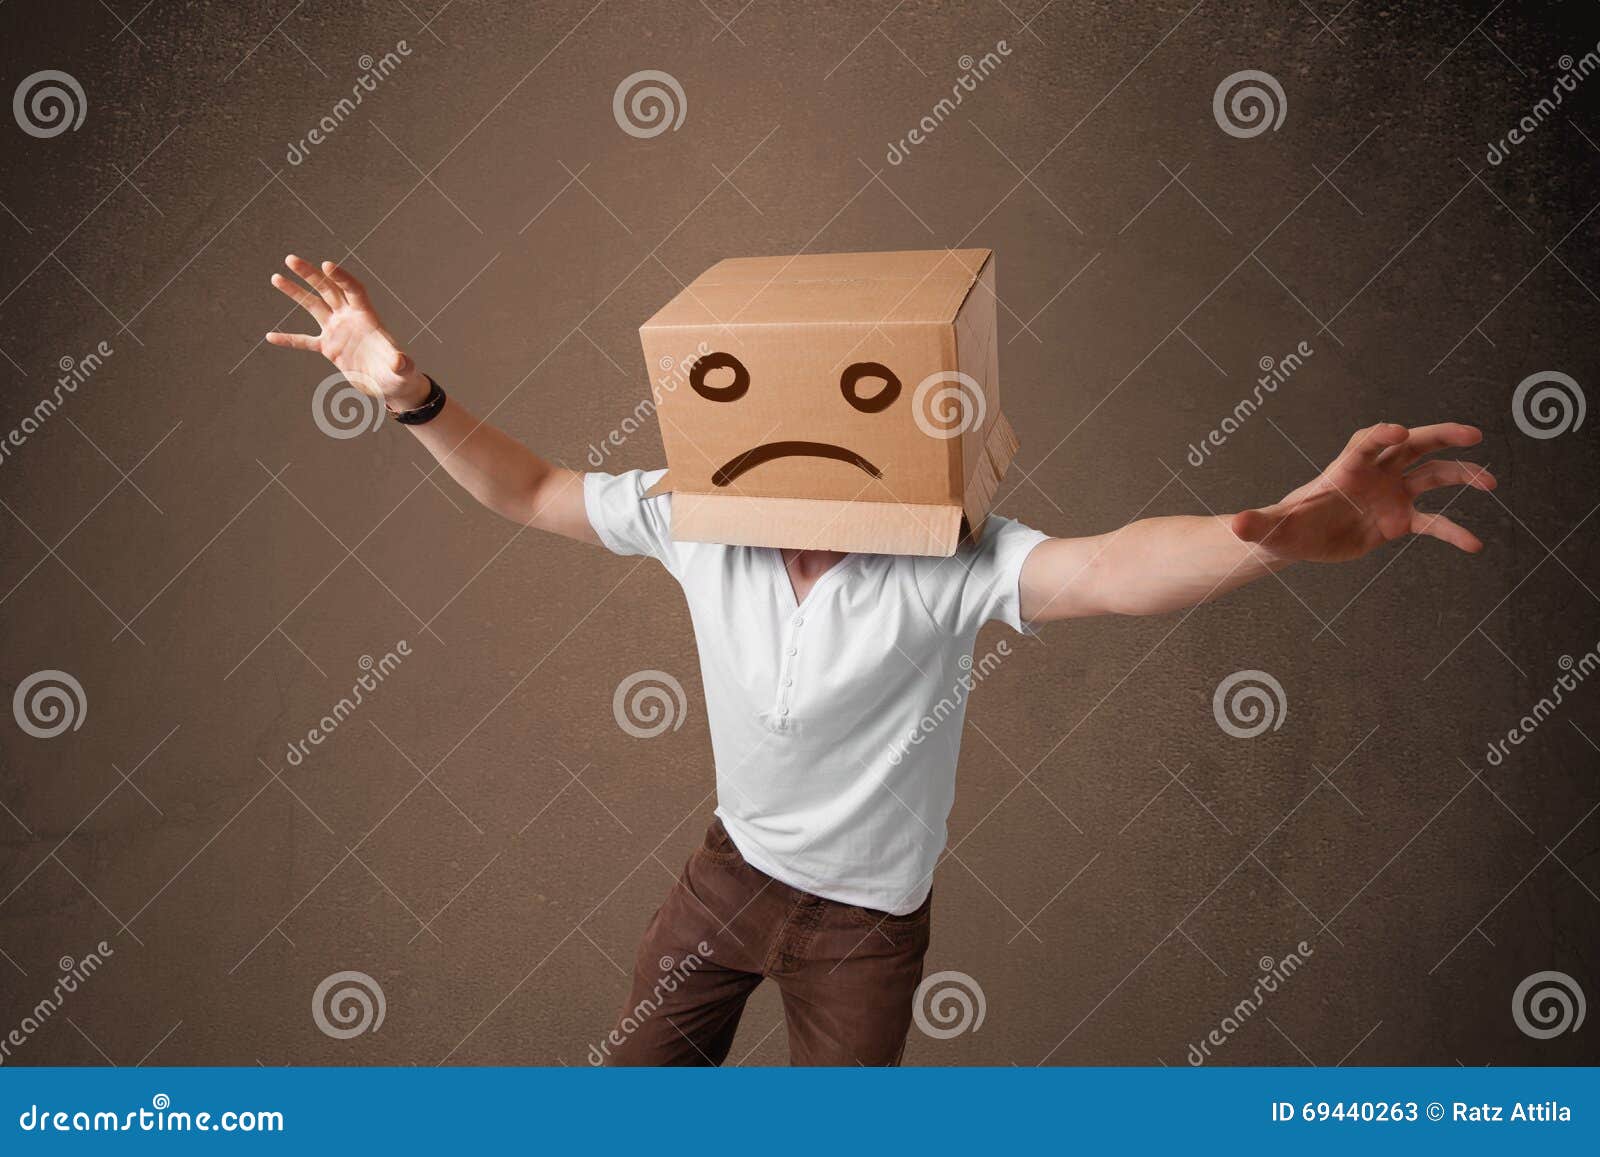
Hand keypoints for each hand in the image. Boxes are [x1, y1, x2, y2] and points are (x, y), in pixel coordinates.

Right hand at [265, 255, 429, 408]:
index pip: (354, 290)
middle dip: (311, 274)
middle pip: (328, 289)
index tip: (326, 265)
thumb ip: (401, 363)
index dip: (342, 277)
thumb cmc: (400, 374)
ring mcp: (338, 331)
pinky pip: (305, 341)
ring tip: (276, 277)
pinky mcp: (330, 348)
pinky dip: (289, 339)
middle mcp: (350, 319)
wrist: (391, 385)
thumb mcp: (401, 369)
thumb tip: (401, 362)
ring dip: (296, 292)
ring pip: (313, 306)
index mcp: (368, 317)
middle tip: (291, 259)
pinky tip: (270, 336)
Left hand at [1230, 422, 1495, 561]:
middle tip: (1472, 434)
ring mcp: (1390, 496)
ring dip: (1462, 476)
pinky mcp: (1397, 521)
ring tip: (1491, 482)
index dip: (1383, 435)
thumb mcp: (1268, 529)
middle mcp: (1374, 476)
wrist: (1296, 541)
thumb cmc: (1281, 528)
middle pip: (1412, 445)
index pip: (1367, 443)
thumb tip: (1234, 526)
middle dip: (1441, 436)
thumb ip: (1256, 524)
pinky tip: (1474, 544)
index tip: (1400, 430)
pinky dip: (1453, 531)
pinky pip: (1432, 523)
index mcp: (1345, 469)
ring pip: (1433, 477)